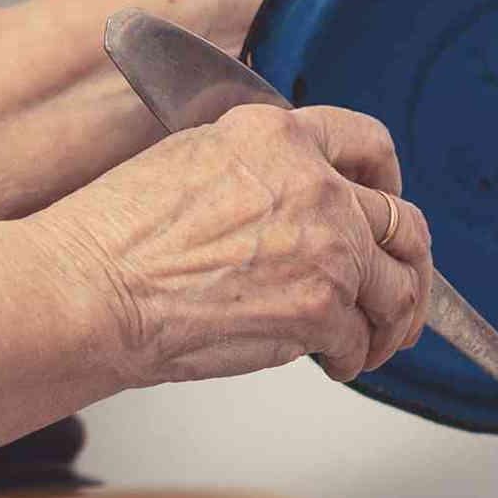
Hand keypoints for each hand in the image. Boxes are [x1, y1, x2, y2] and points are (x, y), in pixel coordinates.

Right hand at [54, 101, 431, 387]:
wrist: (90, 292)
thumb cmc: (114, 238)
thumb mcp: (192, 161)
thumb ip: (260, 171)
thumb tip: (292, 205)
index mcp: (276, 135)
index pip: (368, 143)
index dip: (387, 180)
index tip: (386, 202)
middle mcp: (314, 184)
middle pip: (403, 223)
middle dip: (408, 263)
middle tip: (397, 287)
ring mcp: (326, 248)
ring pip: (398, 288)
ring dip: (388, 322)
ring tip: (370, 341)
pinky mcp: (319, 311)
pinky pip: (359, 340)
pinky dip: (351, 358)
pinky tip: (331, 362)